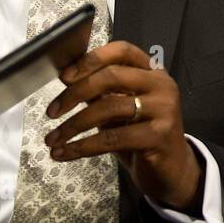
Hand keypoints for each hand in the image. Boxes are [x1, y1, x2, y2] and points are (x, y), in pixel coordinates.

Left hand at [44, 40, 201, 212]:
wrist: (172, 172)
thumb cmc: (142, 137)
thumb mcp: (121, 110)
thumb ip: (101, 92)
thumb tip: (67, 77)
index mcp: (153, 72)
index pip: (122, 50)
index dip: (91, 59)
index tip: (64, 76)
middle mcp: (162, 85)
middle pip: (111, 76)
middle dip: (75, 93)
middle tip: (51, 112)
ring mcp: (164, 109)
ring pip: (109, 107)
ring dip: (73, 125)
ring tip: (53, 139)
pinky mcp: (159, 136)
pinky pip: (112, 138)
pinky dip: (83, 146)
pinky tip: (65, 153)